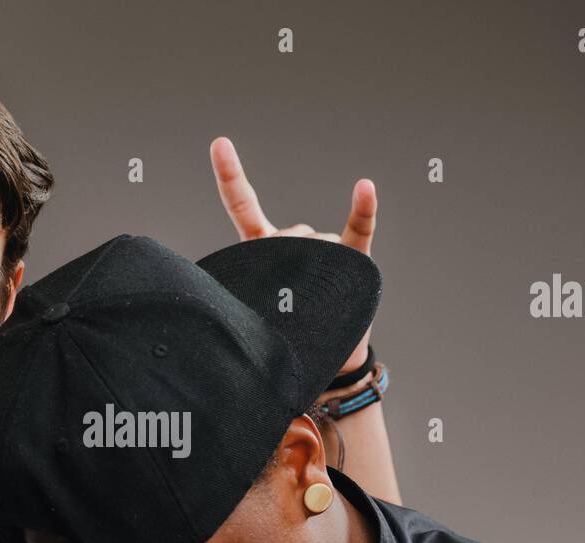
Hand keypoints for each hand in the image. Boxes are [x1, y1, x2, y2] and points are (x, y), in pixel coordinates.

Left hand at [210, 136, 378, 371]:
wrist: (322, 356)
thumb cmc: (281, 332)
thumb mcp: (252, 313)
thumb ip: (248, 295)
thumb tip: (261, 299)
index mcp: (258, 247)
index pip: (241, 204)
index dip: (230, 174)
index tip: (219, 143)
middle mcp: (289, 240)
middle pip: (286, 236)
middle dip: (286, 269)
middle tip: (285, 306)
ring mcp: (321, 247)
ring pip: (314, 242)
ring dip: (314, 273)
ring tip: (311, 304)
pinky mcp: (353, 258)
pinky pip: (358, 230)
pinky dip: (363, 209)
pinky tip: (365, 188)